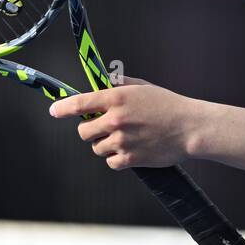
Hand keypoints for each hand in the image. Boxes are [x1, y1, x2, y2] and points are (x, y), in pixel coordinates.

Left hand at [49, 77, 201, 170]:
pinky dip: (117, 158)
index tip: (54, 111)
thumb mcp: (142, 87)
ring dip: (104, 144)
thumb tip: (103, 82)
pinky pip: (110, 162)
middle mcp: (115, 120)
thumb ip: (119, 85)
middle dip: (89, 130)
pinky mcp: (130, 158)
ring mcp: (122, 141)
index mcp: (117, 98)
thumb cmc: (168, 104)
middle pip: (83, 131)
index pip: (79, 103)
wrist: (190, 128)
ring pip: (96, 148)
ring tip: (123, 138)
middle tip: (102, 127)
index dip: (62, 108)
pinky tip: (129, 150)